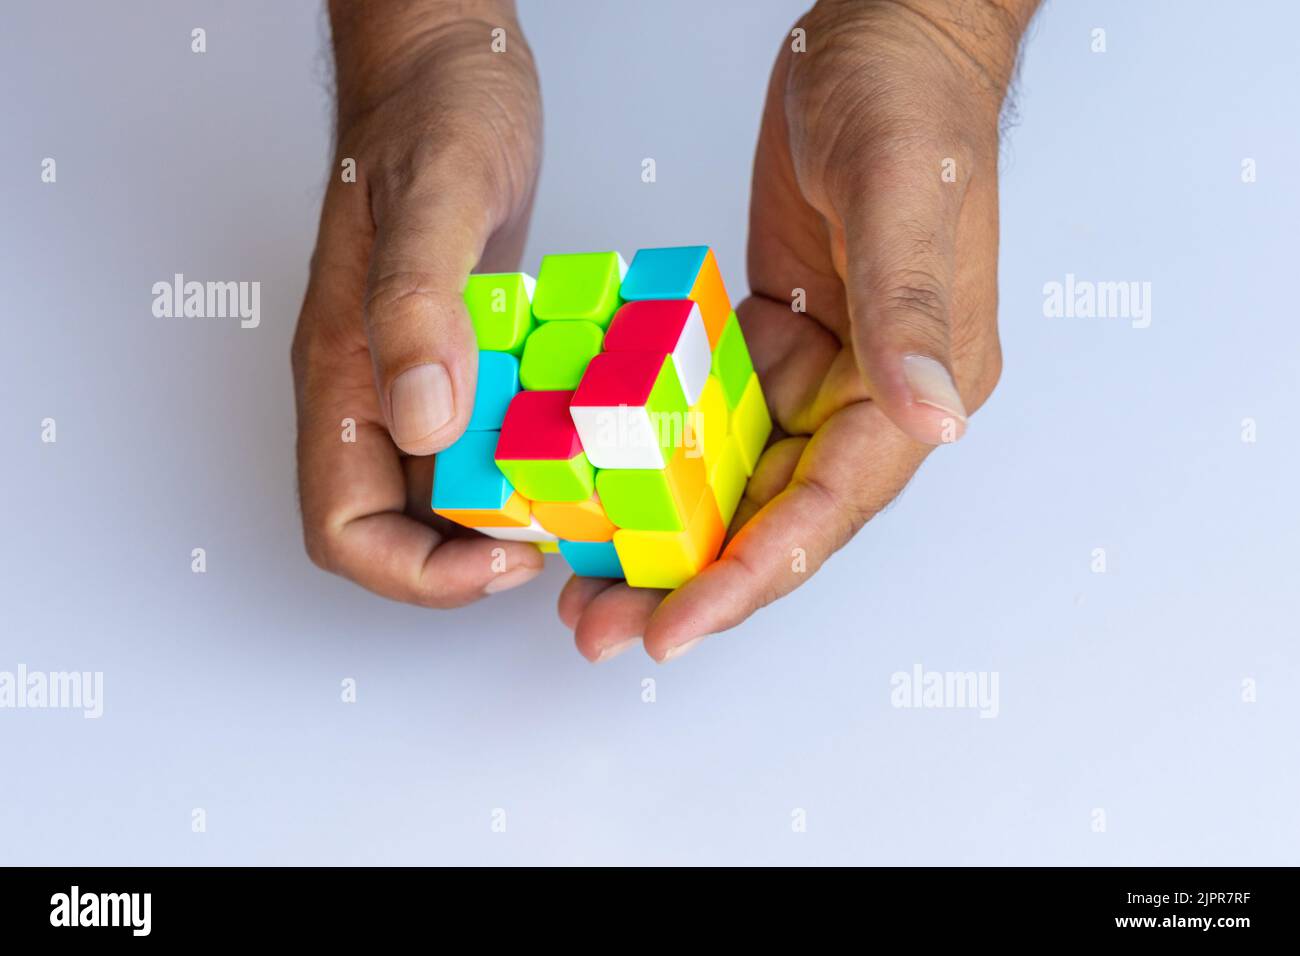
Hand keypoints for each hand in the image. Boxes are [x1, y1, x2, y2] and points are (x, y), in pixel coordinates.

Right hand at [292, 2, 544, 605]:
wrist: (446, 66)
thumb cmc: (431, 111)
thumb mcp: (436, 200)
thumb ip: (418, 308)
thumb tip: (423, 422)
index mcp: (343, 372)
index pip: (345, 530)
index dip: (418, 573)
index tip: (502, 556)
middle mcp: (373, 390)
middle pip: (396, 532)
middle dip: (470, 561)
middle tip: (553, 536)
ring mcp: (414, 376)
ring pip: (443, 496)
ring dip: (504, 520)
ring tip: (578, 504)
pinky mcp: (460, 356)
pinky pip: (483, 443)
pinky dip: (527, 465)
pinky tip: (581, 449)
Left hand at [561, 0, 1036, 660]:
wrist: (887, 31)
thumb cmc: (908, 95)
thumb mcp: (899, 192)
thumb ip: (908, 310)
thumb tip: (933, 421)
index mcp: (922, 377)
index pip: (832, 500)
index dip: (755, 570)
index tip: (680, 622)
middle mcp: (876, 390)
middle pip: (780, 515)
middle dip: (698, 582)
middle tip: (609, 630)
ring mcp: (826, 370)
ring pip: (740, 482)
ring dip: (671, 538)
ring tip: (590, 587)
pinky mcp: (779, 341)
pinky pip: (719, 423)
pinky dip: (665, 464)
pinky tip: (609, 495)